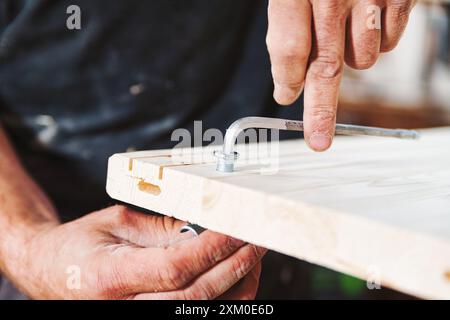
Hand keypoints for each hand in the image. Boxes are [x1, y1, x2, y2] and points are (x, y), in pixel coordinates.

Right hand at [9, 205, 265, 298]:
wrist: (50, 270)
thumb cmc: (79, 244)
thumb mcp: (116, 222)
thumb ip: (163, 230)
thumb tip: (207, 231)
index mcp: (109, 277)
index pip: (174, 268)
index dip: (213, 249)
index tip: (238, 230)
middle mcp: (122, 309)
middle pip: (195, 299)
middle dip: (235, 267)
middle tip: (256, 241)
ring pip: (200, 315)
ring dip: (236, 288)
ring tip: (251, 259)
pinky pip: (193, 317)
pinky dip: (222, 301)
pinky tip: (233, 279)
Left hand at [266, 0, 414, 150]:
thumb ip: (288, 32)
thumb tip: (286, 86)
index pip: (289, 50)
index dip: (287, 80)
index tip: (285, 97)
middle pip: (325, 68)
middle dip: (320, 112)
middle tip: (317, 141)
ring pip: (362, 60)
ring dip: (352, 56)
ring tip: (347, 29)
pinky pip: (389, 44)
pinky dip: (378, 41)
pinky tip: (369, 21)